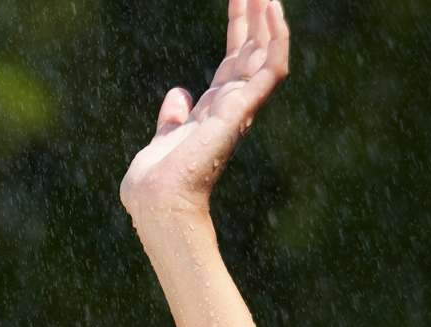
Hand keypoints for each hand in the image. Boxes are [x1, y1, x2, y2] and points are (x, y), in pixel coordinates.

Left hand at [119, 0, 289, 220]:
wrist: (156, 202)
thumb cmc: (155, 184)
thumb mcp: (162, 141)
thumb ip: (172, 118)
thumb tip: (178, 93)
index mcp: (213, 112)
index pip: (233, 61)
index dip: (238, 29)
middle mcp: (232, 107)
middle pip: (252, 50)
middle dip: (256, 16)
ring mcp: (240, 108)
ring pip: (266, 52)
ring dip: (269, 19)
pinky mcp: (242, 110)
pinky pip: (272, 67)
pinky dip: (276, 37)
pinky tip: (272, 9)